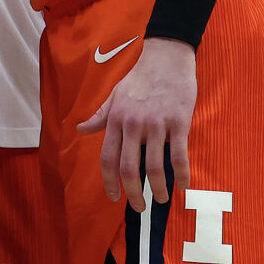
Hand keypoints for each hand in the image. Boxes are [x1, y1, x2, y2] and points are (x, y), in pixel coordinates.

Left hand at [78, 36, 194, 209]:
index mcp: (116, 120)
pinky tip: (183, 185)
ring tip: (161, 199)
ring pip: (154, 166)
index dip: (108, 181)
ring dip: (157, 188)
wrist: (166, 57)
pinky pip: (179, 155)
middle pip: (129, 167)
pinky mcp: (178, 122)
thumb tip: (81, 129)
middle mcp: (133, 124)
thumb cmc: (140, 77)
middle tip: (139, 207)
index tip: (112, 197)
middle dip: (133, 193)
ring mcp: (156, 124)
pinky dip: (181, 174)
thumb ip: (101, 116)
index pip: (107, 158)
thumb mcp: (115, 95)